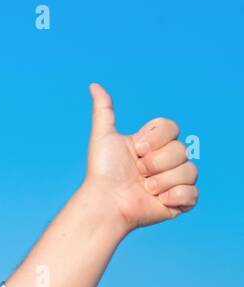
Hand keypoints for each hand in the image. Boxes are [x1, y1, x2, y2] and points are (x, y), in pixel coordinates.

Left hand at [82, 82, 198, 232]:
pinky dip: (174, 196)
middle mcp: (167, 160)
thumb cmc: (102, 170)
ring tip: (144, 186)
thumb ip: (104, 110)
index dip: (155, 138)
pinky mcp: (181, 201)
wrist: (107, 201)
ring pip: (190, 170)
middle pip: (181, 149)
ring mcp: (175, 180)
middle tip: (138, 171)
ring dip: (162, 180)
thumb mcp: (103, 136)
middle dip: (155, 162)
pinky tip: (157, 199)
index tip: (136, 148)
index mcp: (153, 143)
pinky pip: (193, 193)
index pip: (171, 127)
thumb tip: (94, 85)